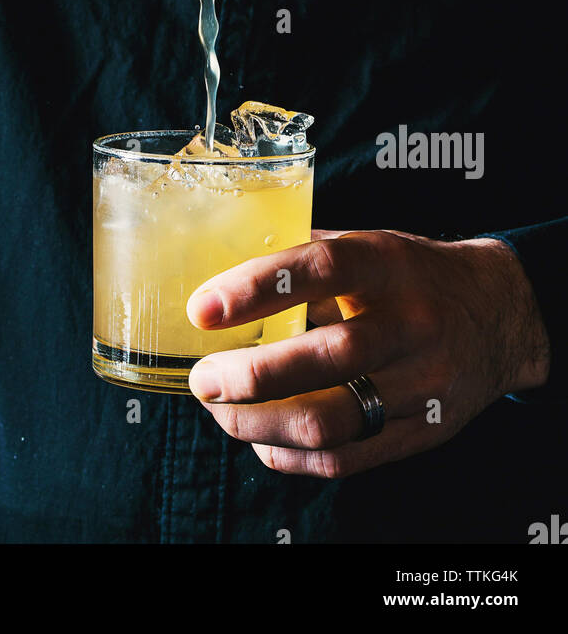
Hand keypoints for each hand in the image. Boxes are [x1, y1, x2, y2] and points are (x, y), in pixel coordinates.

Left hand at [186, 230, 550, 478]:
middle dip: (249, 376)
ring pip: (331, 420)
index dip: (256, 290)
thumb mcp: (370, 244)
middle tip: (202, 378)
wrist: (500, 313)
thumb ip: (305, 254)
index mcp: (388, 264)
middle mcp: (410, 323)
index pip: (321, 270)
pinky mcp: (423, 431)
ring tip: (221, 411)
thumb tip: (221, 265)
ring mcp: (421, 383)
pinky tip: (261, 439)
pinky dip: (291, 455)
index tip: (202, 310)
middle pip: (325, 358)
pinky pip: (347, 457)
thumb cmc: (411, 274)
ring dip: (260, 423)